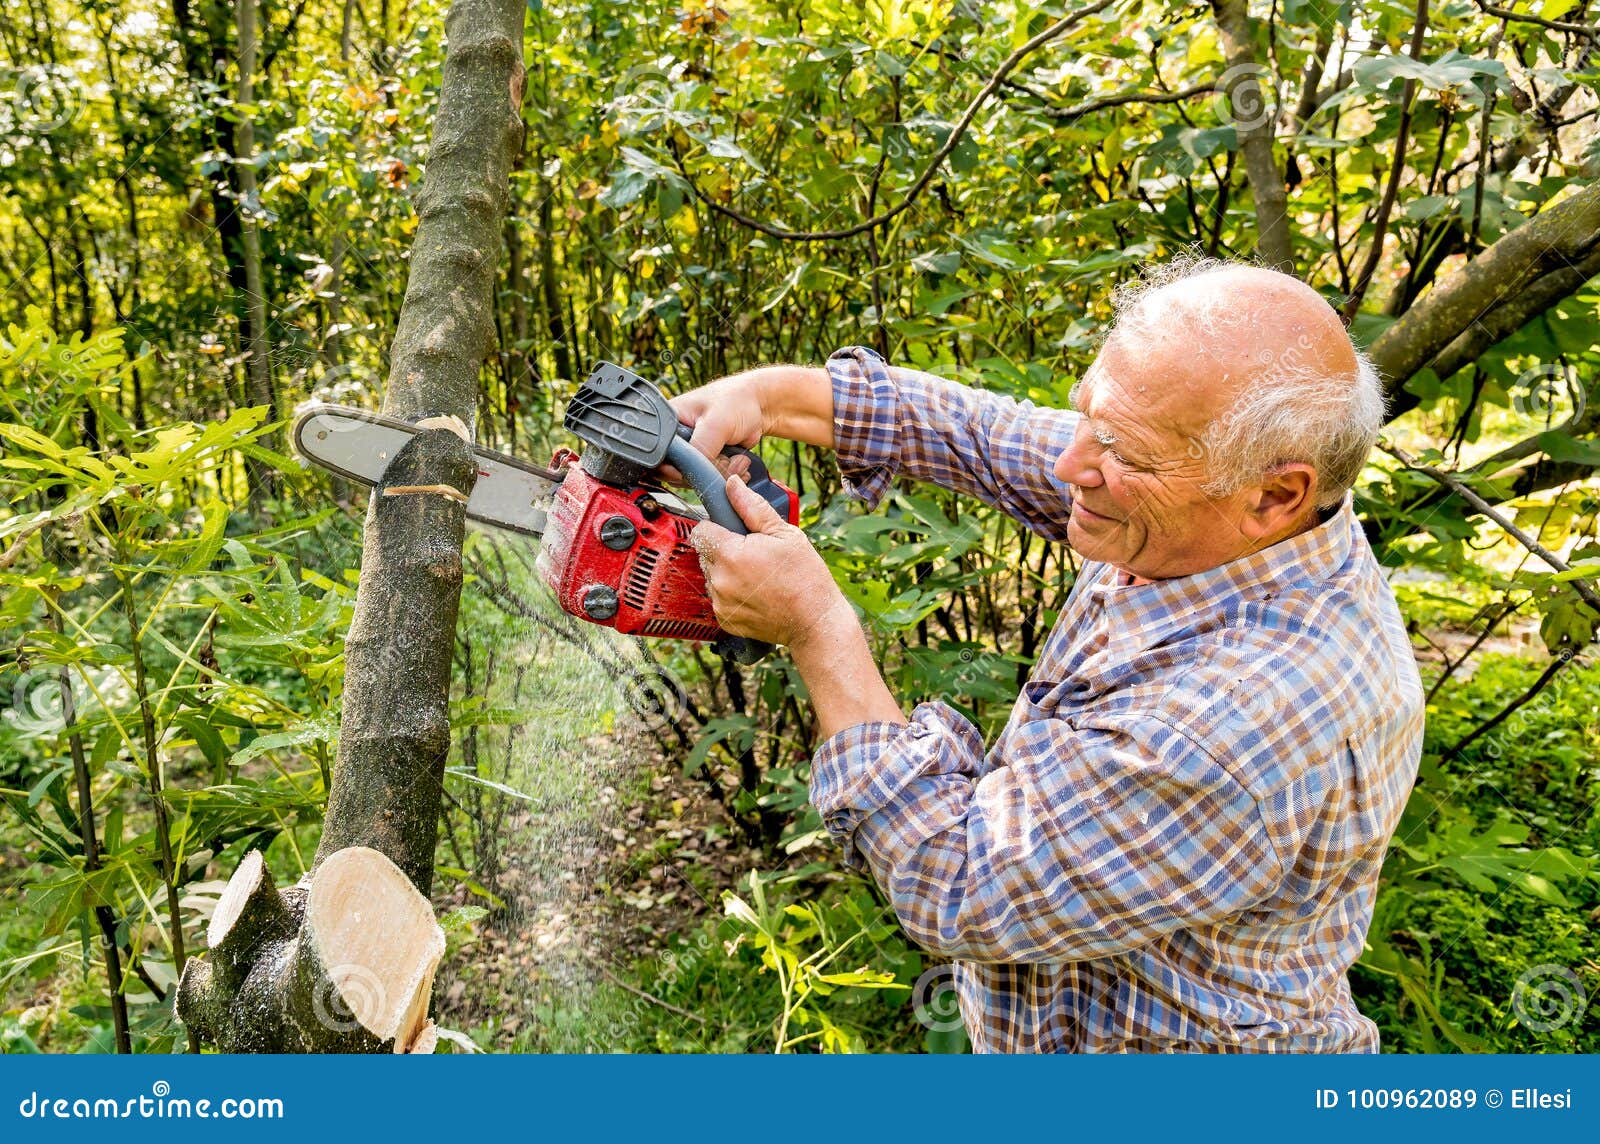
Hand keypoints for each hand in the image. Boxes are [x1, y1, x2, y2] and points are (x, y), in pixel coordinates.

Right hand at [665, 371, 769, 480]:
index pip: (659, 454)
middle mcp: (676, 438)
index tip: (695, 469)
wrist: (759, 406)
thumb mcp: (715, 422)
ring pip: (697, 477)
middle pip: (677, 471)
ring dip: (720, 472)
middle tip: (725, 458)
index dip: (674, 467)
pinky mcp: (707, 460)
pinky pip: (710, 478)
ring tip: (735, 458)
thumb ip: (699, 448)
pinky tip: (738, 463)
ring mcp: (692, 451)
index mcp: (668, 422)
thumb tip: (692, 471)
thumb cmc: (736, 400)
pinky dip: (726, 475)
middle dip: (705, 470)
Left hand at [691, 473, 850, 648]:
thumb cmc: (805, 576)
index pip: (701, 531)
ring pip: (711, 576)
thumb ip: (752, 507)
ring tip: (757, 576)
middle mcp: (720, 580)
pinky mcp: (725, 619)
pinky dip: (731, 594)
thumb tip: (731, 484)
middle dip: (723, 549)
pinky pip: (719, 598)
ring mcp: (720, 602)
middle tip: (753, 554)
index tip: (734, 532)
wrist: (814, 621)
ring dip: (726, 572)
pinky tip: (755, 593)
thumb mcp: (785, 534)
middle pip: (706, 554)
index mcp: (731, 554)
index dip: (717, 527)